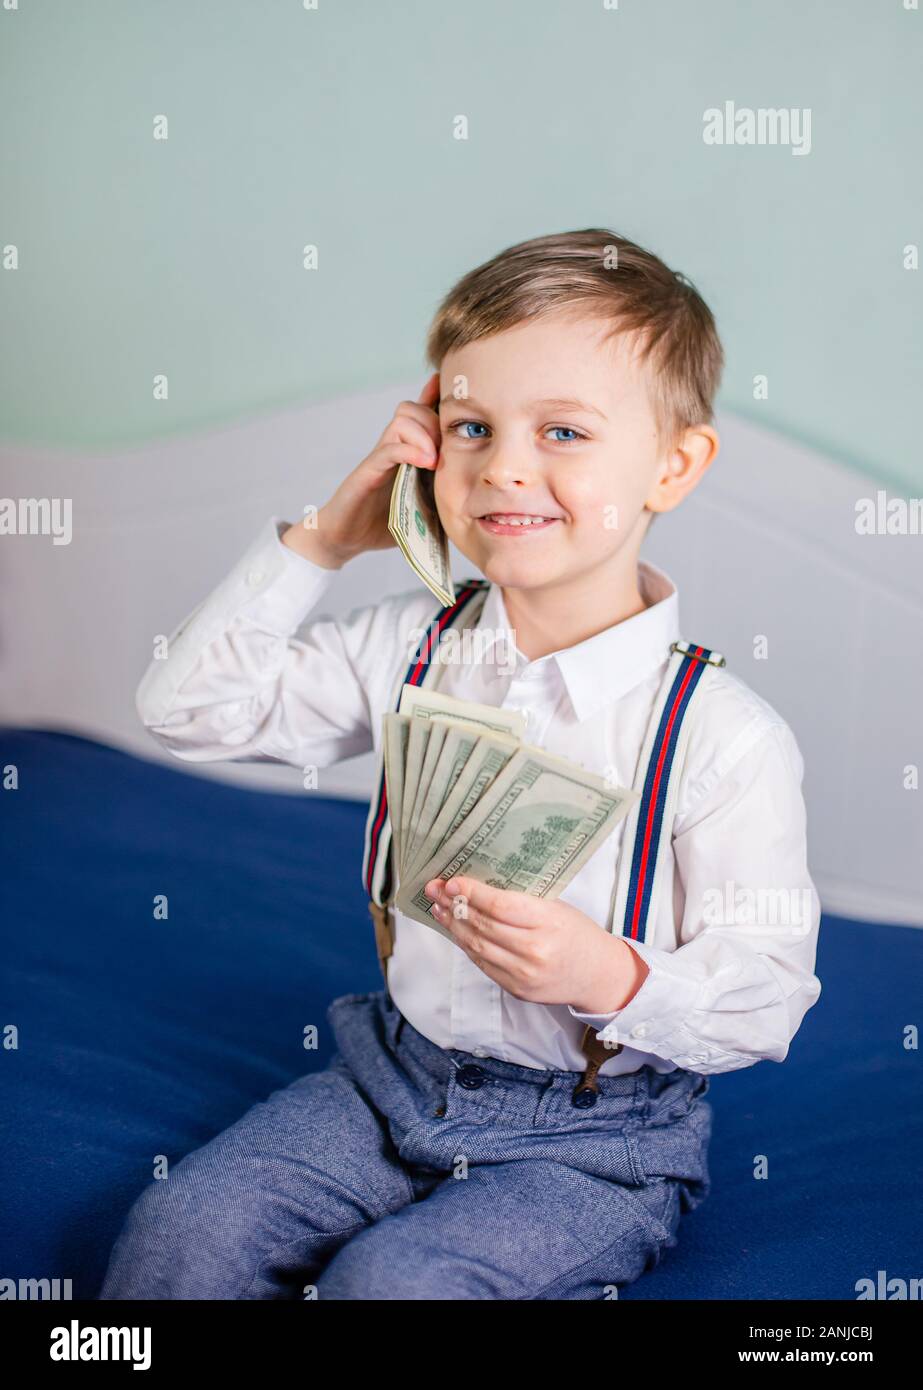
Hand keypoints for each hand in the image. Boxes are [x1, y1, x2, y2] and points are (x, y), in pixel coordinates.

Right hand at [281, 373, 441, 568]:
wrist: (347, 537)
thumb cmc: (383, 523)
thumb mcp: (422, 507)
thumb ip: (440, 495)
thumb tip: (471, 502)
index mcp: (406, 452)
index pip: (419, 413)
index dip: (434, 397)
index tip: (451, 391)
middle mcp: (392, 448)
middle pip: (412, 409)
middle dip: (435, 422)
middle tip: (446, 450)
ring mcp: (380, 457)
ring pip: (401, 421)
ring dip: (424, 435)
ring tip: (434, 461)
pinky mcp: (369, 471)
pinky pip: (389, 449)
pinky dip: (410, 451)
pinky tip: (426, 464)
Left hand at [423, 875, 649, 1012]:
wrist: (597, 975)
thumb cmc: (577, 933)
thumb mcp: (556, 907)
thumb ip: (521, 900)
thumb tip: (478, 886)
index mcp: (547, 922)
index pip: (500, 906)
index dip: (471, 893)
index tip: (451, 881)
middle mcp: (534, 951)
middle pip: (482, 926)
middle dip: (454, 905)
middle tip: (435, 889)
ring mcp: (523, 974)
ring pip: (476, 946)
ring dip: (454, 926)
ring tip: (439, 908)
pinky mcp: (516, 989)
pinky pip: (483, 963)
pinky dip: (466, 945)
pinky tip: (457, 930)